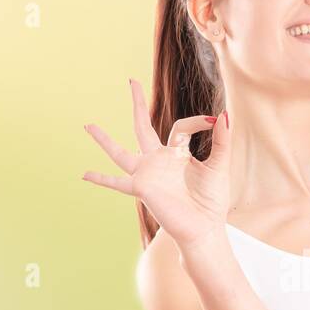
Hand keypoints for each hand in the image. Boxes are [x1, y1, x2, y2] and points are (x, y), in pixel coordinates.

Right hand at [82, 79, 230, 250]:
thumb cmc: (212, 201)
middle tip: (131, 81)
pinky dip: (101, 179)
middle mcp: (159, 161)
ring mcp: (147, 174)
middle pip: (142, 126)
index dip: (197, 121)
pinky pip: (117, 182)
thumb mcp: (219, 166)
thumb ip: (221, 142)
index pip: (180, 126)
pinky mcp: (142, 188)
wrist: (204, 228)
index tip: (213, 121)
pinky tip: (84, 174)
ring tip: (88, 125)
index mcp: (177, 154)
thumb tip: (225, 115)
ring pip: (120, 153)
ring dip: (104, 140)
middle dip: (137, 104)